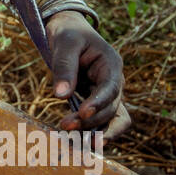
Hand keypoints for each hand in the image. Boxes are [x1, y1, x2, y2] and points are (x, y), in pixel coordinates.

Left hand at [44, 10, 130, 137]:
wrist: (67, 31)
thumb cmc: (68, 33)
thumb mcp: (65, 43)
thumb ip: (64, 67)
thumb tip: (61, 96)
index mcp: (111, 65)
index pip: (111, 88)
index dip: (99, 103)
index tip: (82, 113)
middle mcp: (114, 82)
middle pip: (111, 109)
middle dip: (90, 121)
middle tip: (64, 126)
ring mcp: (106, 95)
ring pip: (110, 121)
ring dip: (94, 133)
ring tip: (73, 144)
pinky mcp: (95, 103)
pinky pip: (100, 123)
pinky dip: (90, 133)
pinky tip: (74, 143)